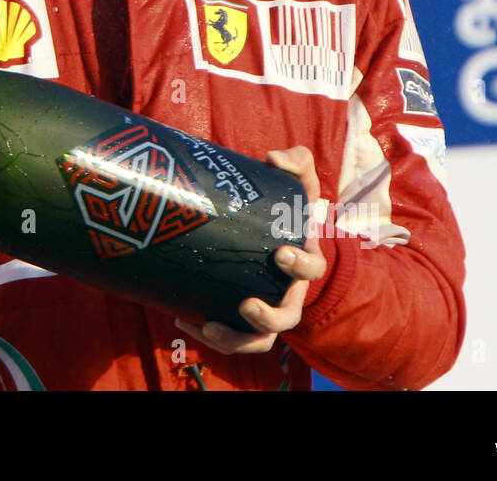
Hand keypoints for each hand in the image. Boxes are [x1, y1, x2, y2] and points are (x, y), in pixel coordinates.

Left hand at [176, 145, 327, 353]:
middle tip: (246, 305)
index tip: (281, 255)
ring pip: (259, 339)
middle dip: (269, 317)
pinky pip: (231, 337)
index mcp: (303, 258)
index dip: (302, 266)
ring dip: (236, 339)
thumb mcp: (295, 181)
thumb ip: (295, 161)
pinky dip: (209, 337)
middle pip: (287, 318)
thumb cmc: (282, 206)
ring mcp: (264, 306)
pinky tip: (183, 320)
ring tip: (210, 325)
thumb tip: (274, 158)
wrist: (268, 230)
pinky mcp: (239, 316)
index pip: (313, 270)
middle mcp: (287, 290)